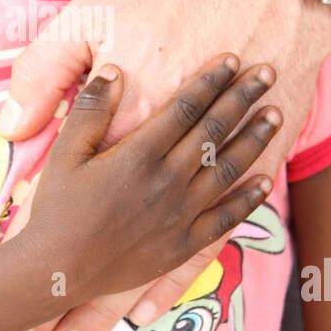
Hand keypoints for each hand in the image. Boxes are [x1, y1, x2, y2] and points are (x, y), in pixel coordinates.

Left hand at [0, 0, 330, 330]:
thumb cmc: (172, 0)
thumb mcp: (88, 19)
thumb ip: (49, 72)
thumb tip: (13, 125)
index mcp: (122, 133)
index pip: (70, 208)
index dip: (40, 262)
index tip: (13, 310)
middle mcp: (162, 168)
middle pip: (110, 250)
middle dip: (76, 308)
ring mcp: (203, 174)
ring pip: (151, 259)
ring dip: (119, 304)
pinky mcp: (240, 169)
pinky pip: (210, 236)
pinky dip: (182, 276)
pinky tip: (155, 305)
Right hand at [13, 53, 281, 314]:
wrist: (58, 272)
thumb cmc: (56, 210)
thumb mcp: (64, 153)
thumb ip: (90, 110)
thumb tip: (114, 70)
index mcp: (138, 155)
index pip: (185, 107)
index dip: (211, 80)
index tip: (232, 58)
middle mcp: (167, 181)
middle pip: (214, 131)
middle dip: (243, 98)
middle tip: (268, 72)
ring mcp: (180, 214)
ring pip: (227, 169)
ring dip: (254, 139)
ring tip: (274, 114)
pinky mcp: (184, 244)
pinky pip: (225, 217)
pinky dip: (248, 198)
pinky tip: (265, 181)